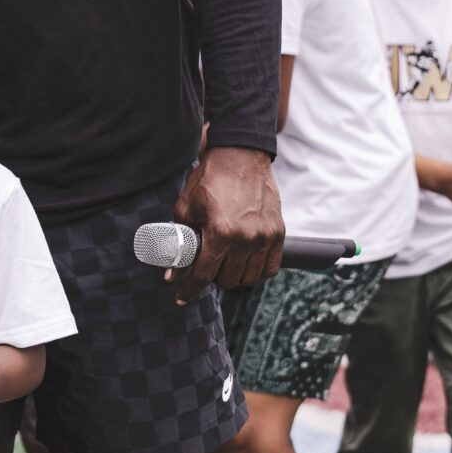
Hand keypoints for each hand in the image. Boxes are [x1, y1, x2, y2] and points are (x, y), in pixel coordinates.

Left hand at [167, 146, 283, 301]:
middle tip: (205, 265)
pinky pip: (270, 268)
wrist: (240, 155)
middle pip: (228, 280)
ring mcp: (265, 238)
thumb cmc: (209, 180)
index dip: (189, 289)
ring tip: (224, 263)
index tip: (180, 297)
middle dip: (212, 277)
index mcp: (221, 234)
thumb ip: (181, 241)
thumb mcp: (186, 208)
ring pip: (249, 278)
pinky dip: (256, 271)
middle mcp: (246, 240)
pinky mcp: (278, 233)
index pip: (203, 275)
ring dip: (234, 275)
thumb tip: (173, 270)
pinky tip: (244, 263)